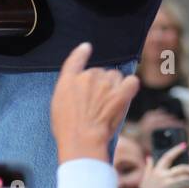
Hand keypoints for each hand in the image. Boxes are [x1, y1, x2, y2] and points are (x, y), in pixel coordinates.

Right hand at [51, 42, 139, 162]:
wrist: (82, 139)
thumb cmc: (67, 127)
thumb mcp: (57, 104)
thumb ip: (67, 88)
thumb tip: (78, 82)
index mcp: (69, 79)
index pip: (76, 59)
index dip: (82, 52)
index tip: (86, 48)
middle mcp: (88, 76)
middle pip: (98, 71)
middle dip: (98, 83)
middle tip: (96, 102)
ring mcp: (105, 84)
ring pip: (115, 76)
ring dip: (114, 85)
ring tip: (108, 102)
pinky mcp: (121, 94)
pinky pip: (131, 81)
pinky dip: (130, 86)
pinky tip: (126, 93)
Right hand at [139, 146, 188, 187]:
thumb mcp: (145, 178)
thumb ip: (148, 167)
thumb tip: (149, 157)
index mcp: (157, 170)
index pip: (168, 156)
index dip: (176, 150)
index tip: (184, 145)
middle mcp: (163, 176)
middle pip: (181, 168)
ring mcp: (167, 184)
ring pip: (184, 178)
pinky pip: (183, 187)